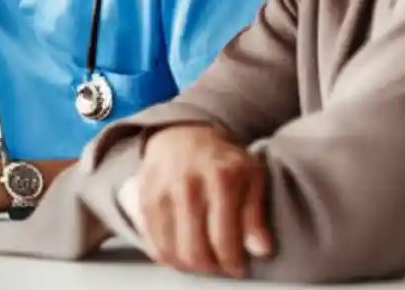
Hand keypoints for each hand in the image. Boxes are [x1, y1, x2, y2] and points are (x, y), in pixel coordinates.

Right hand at [137, 124, 271, 277]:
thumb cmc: (223, 161)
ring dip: (190, 265)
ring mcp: (161, 193)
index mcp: (221, 180)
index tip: (239, 266)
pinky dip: (168, 257)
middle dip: (211, 268)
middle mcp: (187, 186)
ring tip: (203, 259)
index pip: (224, 241)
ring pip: (172, 252)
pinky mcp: (144, 200)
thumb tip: (261, 250)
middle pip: (195, 251)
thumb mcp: (251, 177)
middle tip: (220, 265)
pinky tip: (182, 253)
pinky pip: (153, 244)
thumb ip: (256, 214)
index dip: (233, 263)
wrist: (182, 135)